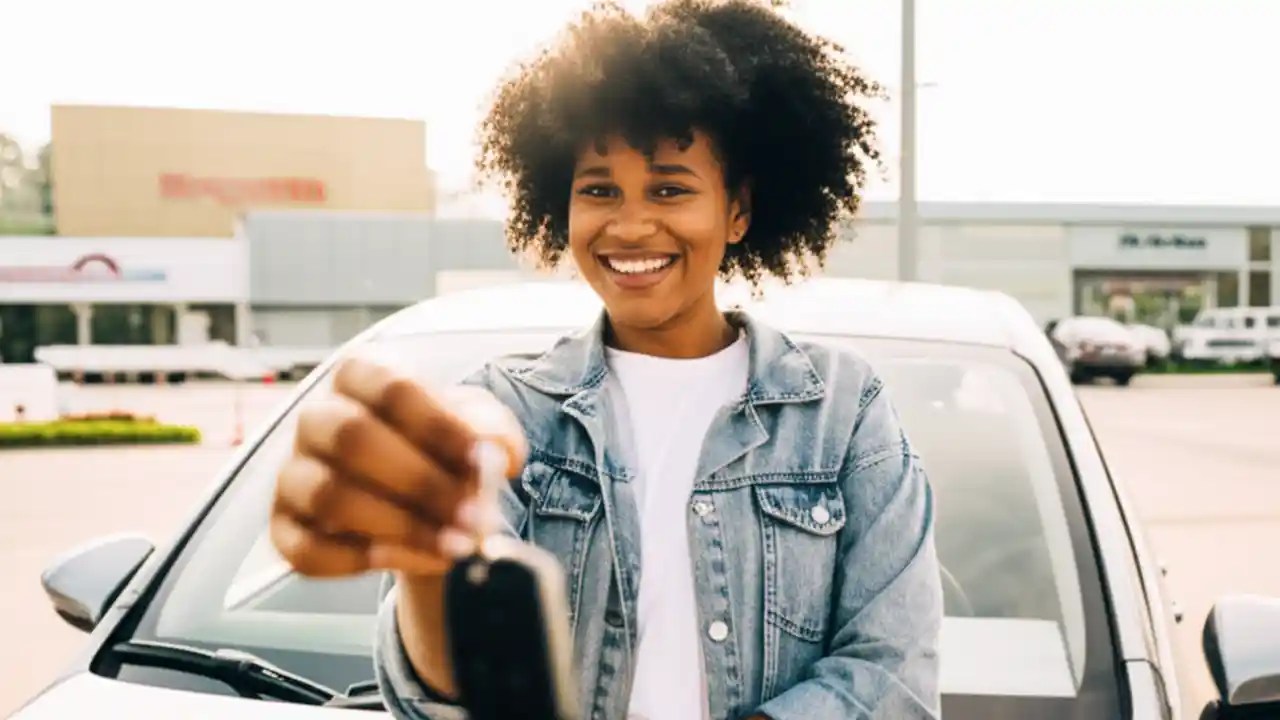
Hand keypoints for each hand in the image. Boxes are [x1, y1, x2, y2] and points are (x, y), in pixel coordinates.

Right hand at [270, 354, 526, 578]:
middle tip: (474, 517)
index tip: (482, 461)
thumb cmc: (442, 450)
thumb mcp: (475, 427)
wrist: (416, 498)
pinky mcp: (284, 526)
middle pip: (353, 439)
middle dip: (422, 483)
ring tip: (456, 547)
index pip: (391, 389)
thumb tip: (495, 453)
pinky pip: (307, 549)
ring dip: (401, 527)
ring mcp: (294, 472)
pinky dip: (361, 561)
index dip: (440, 426)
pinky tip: (411, 559)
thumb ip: (491, 430)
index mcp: (361, 376)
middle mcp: (317, 418)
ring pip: (330, 496)